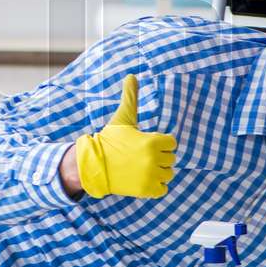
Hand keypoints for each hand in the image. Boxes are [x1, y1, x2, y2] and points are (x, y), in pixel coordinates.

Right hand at [73, 75, 176, 198]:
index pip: (172, 143)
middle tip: (142, 157)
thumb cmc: (110, 140)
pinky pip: (162, 189)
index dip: (161, 142)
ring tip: (143, 168)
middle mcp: (154, 159)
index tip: (147, 143)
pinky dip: (155, 186)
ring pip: (168, 174)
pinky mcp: (146, 190)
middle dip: (159, 157)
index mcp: (152, 141)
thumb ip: (130, 98)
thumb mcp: (122, 119)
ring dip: (158, 172)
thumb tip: (131, 76)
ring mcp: (150, 176)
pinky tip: (143, 179)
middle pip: (171, 159)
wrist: (94, 164)